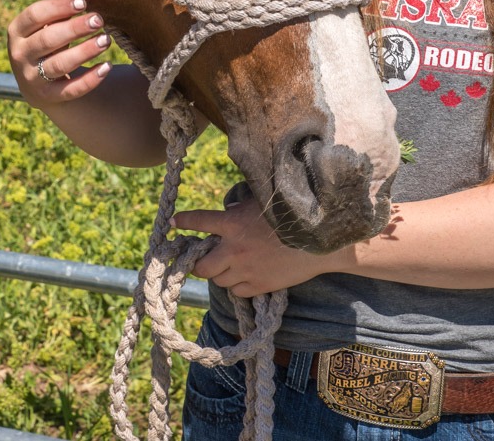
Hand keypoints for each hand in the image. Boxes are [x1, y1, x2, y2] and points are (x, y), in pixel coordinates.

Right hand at [6, 0, 113, 110]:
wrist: (37, 83)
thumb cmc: (47, 44)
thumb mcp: (44, 27)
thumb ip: (57, 13)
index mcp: (17, 31)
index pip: (34, 15)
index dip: (58, 7)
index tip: (82, 2)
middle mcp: (19, 55)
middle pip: (47, 39)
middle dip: (75, 28)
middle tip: (98, 20)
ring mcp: (31, 78)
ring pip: (60, 65)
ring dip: (85, 51)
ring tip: (106, 40)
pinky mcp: (47, 97)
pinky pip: (71, 90)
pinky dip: (90, 79)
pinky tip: (107, 66)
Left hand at [174, 197, 337, 297]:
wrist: (319, 242)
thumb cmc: (292, 215)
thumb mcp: (262, 202)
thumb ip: (240, 207)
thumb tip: (226, 208)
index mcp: (232, 224)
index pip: (198, 221)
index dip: (183, 221)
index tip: (174, 223)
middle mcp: (234, 249)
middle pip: (201, 266)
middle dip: (198, 262)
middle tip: (203, 257)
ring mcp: (246, 270)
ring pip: (218, 280)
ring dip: (219, 273)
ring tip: (229, 265)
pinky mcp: (259, 286)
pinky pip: (236, 291)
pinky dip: (237, 285)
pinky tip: (245, 275)